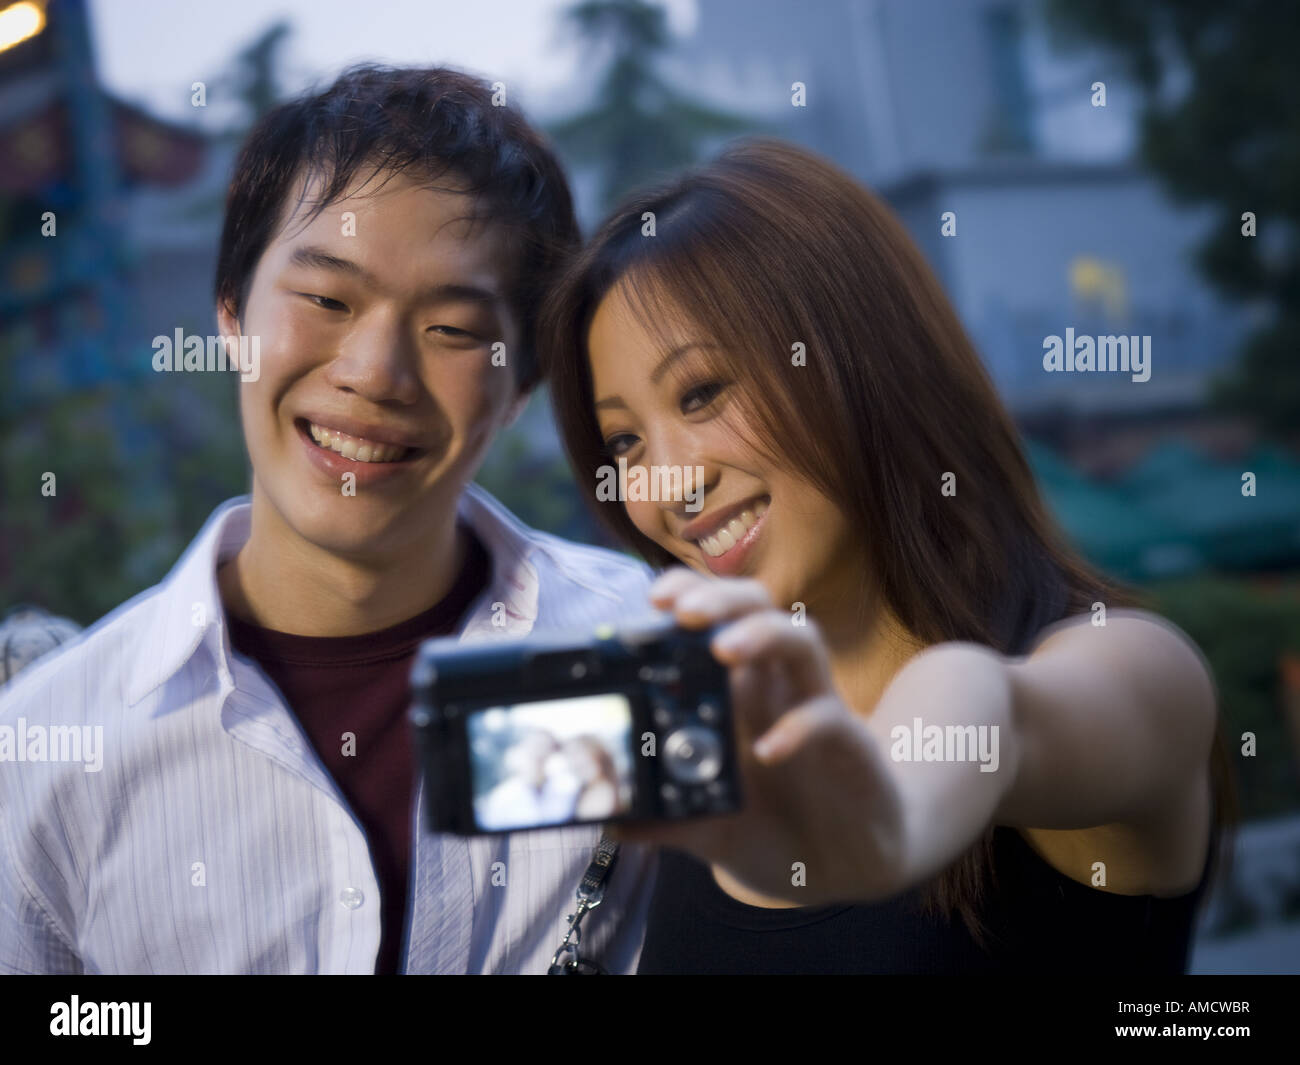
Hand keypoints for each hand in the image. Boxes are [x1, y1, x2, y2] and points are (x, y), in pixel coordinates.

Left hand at [607, 567, 910, 905]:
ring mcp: (816, 707)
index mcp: (738, 686)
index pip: (716, 616)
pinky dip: (798, 727)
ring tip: (724, 648)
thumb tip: (610, 822)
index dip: (689, 594)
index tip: (654, 601)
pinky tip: (768, 751)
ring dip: (762, 634)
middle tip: (684, 613)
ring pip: (802, 641)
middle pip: (758, 608)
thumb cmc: (773, 824)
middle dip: (720, 599)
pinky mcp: (850, 745)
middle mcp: (777, 684)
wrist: (842, 868)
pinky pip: (828, 719)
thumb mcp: (710, 826)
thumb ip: (665, 819)